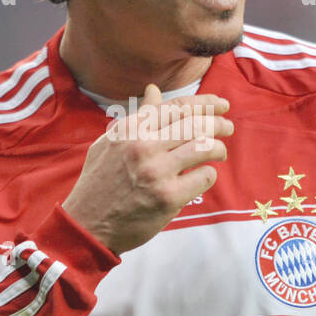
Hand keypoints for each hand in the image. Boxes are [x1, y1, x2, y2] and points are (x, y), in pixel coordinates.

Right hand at [62, 83, 233, 253]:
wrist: (87, 224)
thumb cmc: (99, 182)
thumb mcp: (110, 142)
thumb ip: (136, 117)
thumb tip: (154, 91)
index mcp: (130, 129)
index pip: (177, 106)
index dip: (205, 102)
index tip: (221, 104)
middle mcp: (144, 146)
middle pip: (196, 124)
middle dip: (219, 123)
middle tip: (228, 127)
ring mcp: (157, 172)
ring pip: (204, 147)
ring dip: (219, 148)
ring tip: (220, 152)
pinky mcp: (168, 197)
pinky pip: (203, 177)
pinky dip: (209, 174)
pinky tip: (203, 175)